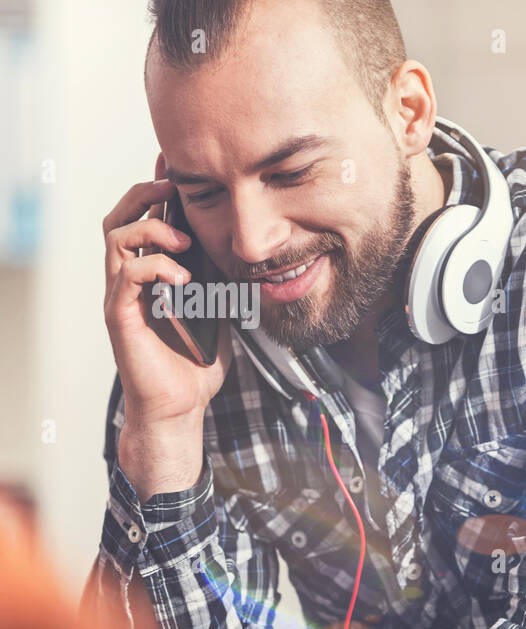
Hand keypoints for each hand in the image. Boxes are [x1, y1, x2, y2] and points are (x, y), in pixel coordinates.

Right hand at [102, 154, 230, 499]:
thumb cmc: (197, 362)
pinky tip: (183, 278)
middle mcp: (131, 278)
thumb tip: (252, 252)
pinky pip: (127, 277)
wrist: (182, 406)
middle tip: (173, 188)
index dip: (159, 190)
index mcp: (153, 272)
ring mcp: (123, 296)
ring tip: (184, 241)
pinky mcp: (121, 317)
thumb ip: (225, 280)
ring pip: (117, 238)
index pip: (146, 219)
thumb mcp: (221, 309)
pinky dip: (156, 268)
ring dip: (152, 230)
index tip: (179, 168)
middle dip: (145, 194)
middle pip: (120, 217)